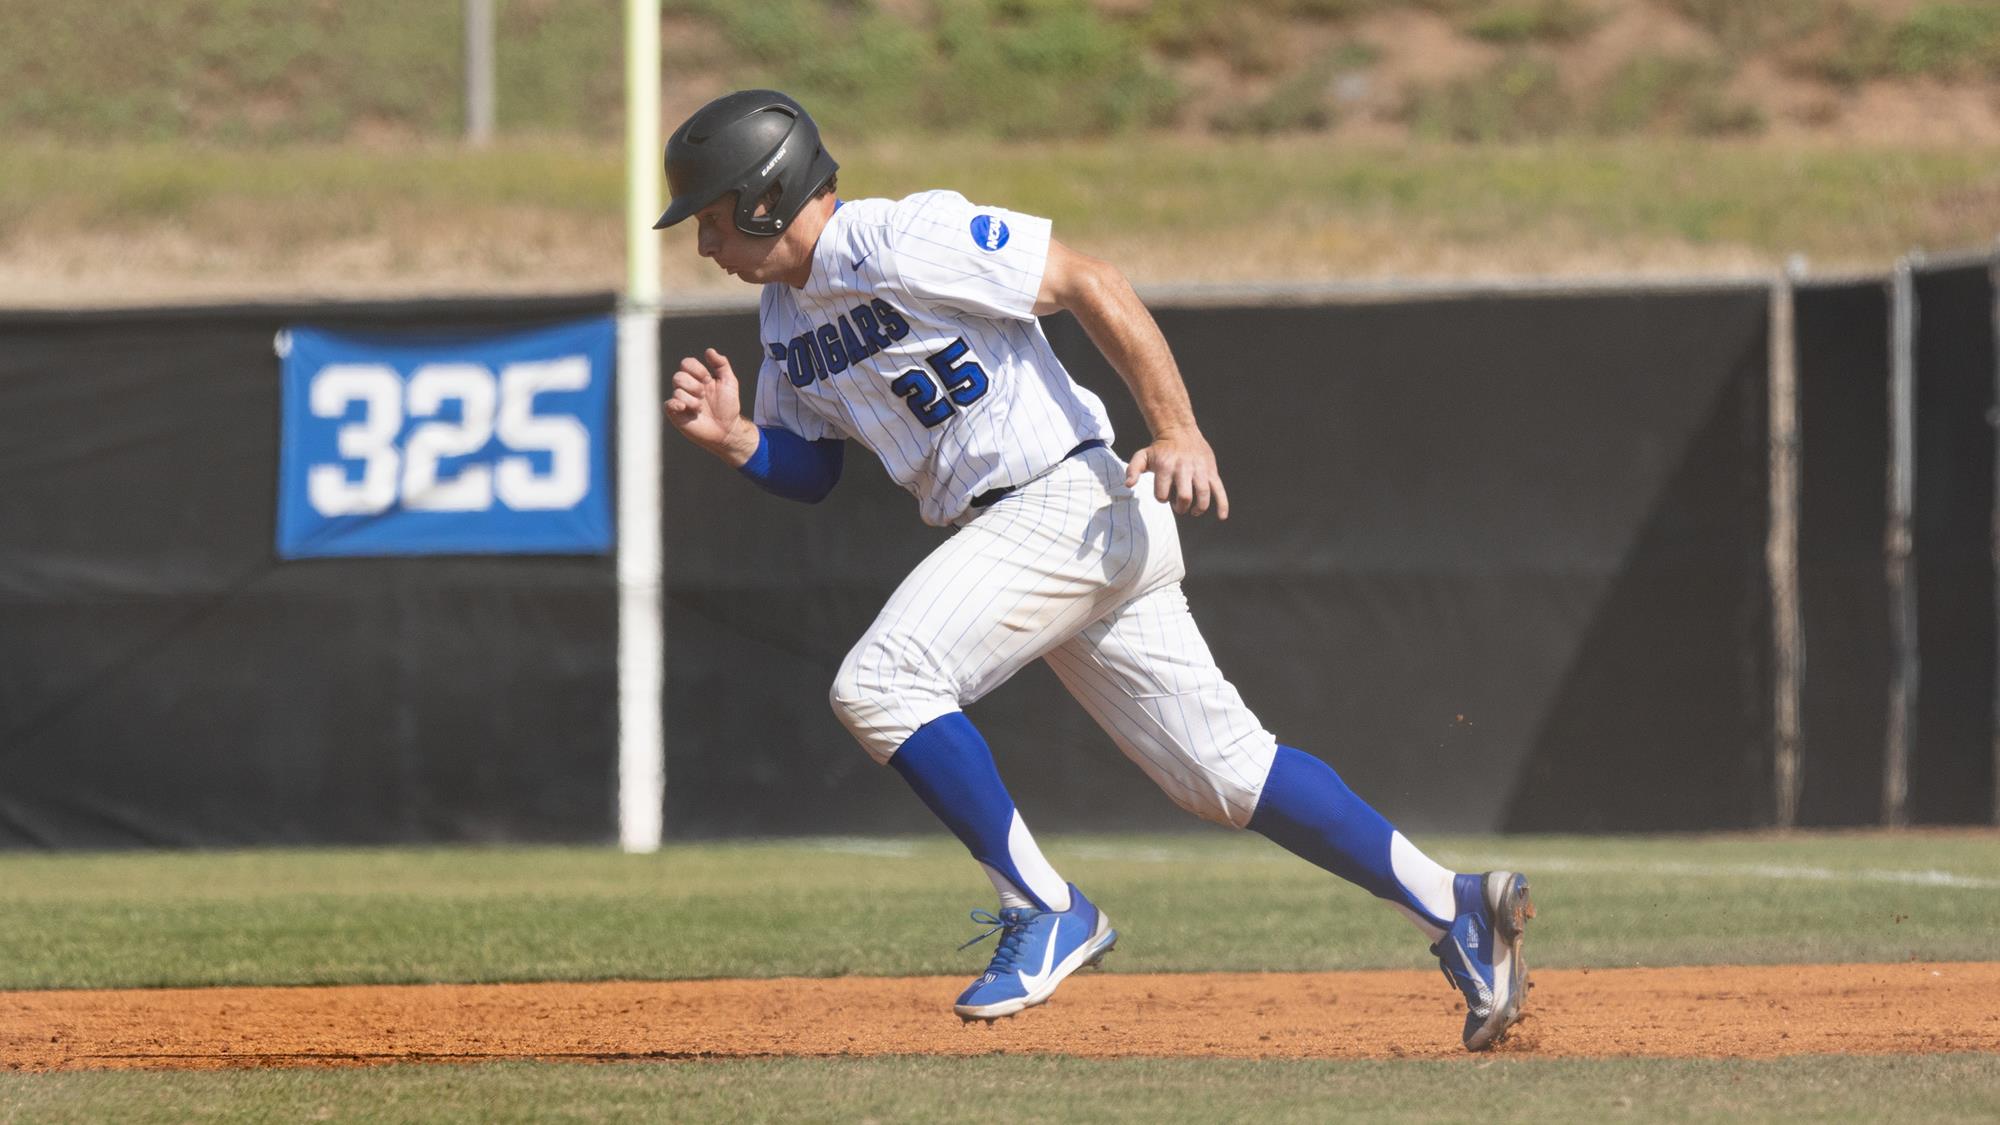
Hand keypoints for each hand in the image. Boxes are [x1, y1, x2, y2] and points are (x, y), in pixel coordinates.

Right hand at [666, 348, 757, 465]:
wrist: (728, 429)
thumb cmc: (728, 406)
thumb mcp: (729, 382)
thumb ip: (721, 364)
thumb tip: (709, 351)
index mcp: (698, 378)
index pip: (686, 363)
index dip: (696, 369)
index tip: (708, 379)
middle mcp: (687, 388)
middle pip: (678, 376)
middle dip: (693, 385)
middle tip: (704, 395)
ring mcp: (681, 401)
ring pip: (677, 391)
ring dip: (692, 399)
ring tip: (701, 408)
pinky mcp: (677, 415)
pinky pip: (668, 404)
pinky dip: (676, 404)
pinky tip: (687, 409)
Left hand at [1124, 429, 1228, 518]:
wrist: (1180, 431)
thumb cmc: (1160, 448)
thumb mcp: (1142, 455)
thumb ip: (1133, 469)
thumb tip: (1128, 485)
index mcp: (1166, 467)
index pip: (1162, 495)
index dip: (1162, 498)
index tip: (1164, 494)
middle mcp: (1184, 468)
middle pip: (1184, 497)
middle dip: (1180, 507)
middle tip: (1179, 506)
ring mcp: (1199, 470)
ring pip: (1203, 495)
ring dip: (1198, 508)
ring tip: (1194, 511)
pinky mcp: (1211, 471)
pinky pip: (1219, 489)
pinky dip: (1222, 504)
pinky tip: (1222, 517)